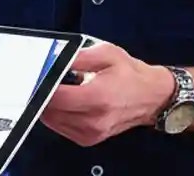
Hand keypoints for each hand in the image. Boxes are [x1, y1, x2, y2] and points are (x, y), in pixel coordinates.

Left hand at [40, 42, 176, 146]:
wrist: (151, 96)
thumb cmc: (131, 75)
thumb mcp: (107, 53)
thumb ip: (79, 56)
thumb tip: (56, 58)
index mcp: (98, 97)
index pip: (57, 97)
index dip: (44, 85)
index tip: (41, 75)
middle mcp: (94, 120)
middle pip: (51, 111)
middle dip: (45, 94)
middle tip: (51, 80)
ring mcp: (92, 132)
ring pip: (53, 121)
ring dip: (51, 105)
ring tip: (65, 90)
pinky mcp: (89, 139)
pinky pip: (61, 128)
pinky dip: (58, 115)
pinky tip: (69, 103)